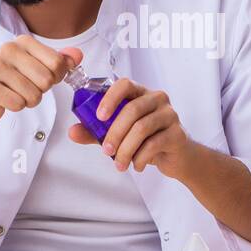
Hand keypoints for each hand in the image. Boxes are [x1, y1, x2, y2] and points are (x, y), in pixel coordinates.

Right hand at [0, 35, 80, 126]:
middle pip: (47, 80)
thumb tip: (77, 55)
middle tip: (25, 87)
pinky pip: (18, 103)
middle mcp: (8, 49)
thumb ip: (58, 60)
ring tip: (14, 93)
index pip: (57, 62)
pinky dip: (15, 106)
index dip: (56, 77)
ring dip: (28, 100)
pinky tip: (5, 99)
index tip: (43, 77)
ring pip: (33, 94)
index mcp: (23, 42)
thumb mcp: (35, 67)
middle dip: (40, 91)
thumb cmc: (9, 82)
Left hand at [67, 78, 195, 175]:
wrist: (178, 157)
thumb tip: (72, 132)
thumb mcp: (119, 134)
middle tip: (106, 150)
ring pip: (142, 128)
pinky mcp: (177, 133)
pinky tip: (136, 165)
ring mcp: (169, 115)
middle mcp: (157, 99)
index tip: (99, 116)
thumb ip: (96, 132)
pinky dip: (140, 158)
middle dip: (115, 133)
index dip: (110, 98)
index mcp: (141, 93)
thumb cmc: (148, 140)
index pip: (125, 84)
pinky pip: (154, 144)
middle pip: (132, 109)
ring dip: (126, 149)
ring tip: (119, 164)